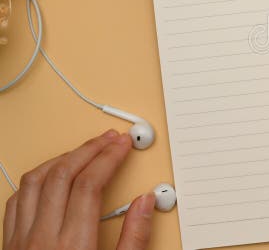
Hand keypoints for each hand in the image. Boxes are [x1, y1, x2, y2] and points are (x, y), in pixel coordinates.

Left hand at [3, 130, 154, 249]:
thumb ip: (134, 238)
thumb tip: (144, 203)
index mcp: (73, 246)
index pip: (89, 184)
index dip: (109, 158)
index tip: (122, 146)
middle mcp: (41, 239)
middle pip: (62, 174)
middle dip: (89, 149)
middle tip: (109, 140)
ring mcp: (20, 241)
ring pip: (35, 181)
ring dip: (62, 158)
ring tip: (83, 150)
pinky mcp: (8, 246)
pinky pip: (17, 199)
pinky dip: (37, 179)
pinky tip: (51, 176)